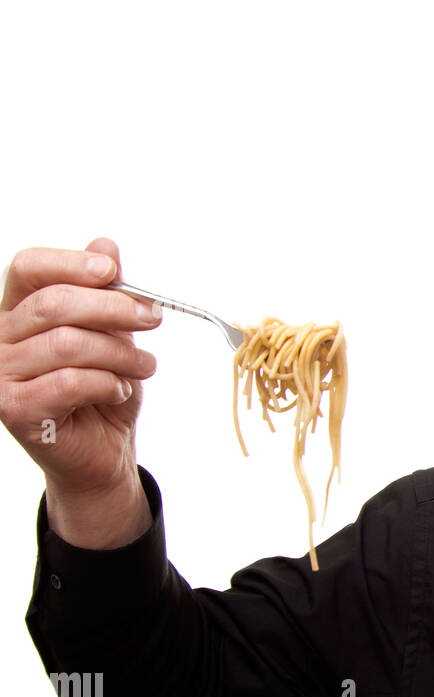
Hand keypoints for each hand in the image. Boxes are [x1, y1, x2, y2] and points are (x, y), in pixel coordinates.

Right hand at [0, 238, 159, 494]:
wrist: (102, 450)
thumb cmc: (103, 387)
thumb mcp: (112, 334)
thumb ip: (105, 293)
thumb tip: (105, 245)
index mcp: (17, 311)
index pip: (29, 269)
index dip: (70, 263)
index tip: (113, 271)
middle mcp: (0, 338)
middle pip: (54, 304)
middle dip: (113, 308)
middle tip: (153, 317)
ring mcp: (1, 375)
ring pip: (68, 345)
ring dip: (120, 353)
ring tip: (145, 366)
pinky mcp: (14, 409)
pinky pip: (69, 382)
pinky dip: (107, 383)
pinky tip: (121, 390)